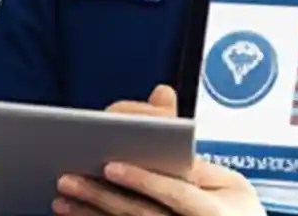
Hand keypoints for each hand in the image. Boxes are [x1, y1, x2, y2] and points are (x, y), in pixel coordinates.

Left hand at [52, 85, 265, 215]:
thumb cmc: (235, 212)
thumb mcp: (230, 183)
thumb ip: (192, 144)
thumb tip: (161, 94)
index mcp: (214, 210)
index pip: (177, 193)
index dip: (145, 180)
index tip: (112, 165)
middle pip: (142, 215)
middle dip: (102, 196)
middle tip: (68, 177)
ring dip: (91, 212)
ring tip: (62, 195)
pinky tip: (73, 213)